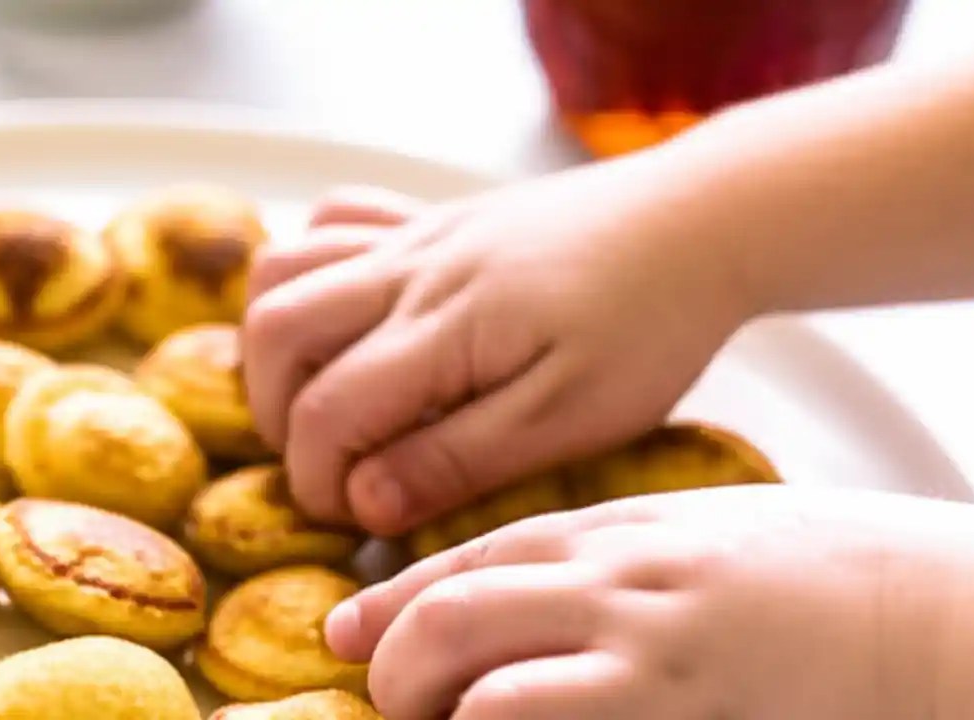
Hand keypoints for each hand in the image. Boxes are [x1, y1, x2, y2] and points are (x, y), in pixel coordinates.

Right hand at [244, 157, 751, 535]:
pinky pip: (336, 218)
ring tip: (321, 396)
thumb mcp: (568, 419)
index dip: (319, 482)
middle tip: (330, 465)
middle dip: (275, 414)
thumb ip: (459, 459)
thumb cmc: (649, 327)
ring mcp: (418, 234)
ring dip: (277, 342)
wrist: (699, 221)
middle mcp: (409, 270)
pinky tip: (350, 313)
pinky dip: (312, 267)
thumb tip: (365, 500)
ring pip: (284, 267)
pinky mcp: (436, 215)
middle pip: (275, 329)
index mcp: (441, 329)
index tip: (356, 520)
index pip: (325, 412)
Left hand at [324, 485, 973, 719]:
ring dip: (441, 714)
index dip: (391, 600)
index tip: (346, 631)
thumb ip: (610, 554)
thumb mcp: (697, 533)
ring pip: (480, 689)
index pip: (470, 559)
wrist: (922, 613)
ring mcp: (644, 659)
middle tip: (393, 697)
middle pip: (449, 616)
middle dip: (396, 665)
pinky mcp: (674, 714)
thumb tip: (529, 583)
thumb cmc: (815, 573)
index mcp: (617, 532)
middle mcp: (614, 586)